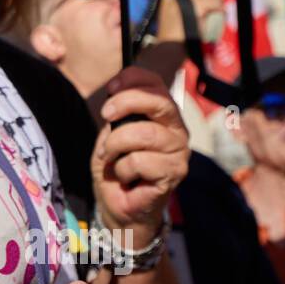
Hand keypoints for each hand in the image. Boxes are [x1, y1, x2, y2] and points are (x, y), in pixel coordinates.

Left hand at [92, 66, 189, 235]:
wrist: (118, 205)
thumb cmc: (116, 166)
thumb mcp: (111, 133)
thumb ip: (118, 114)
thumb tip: (116, 92)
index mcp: (163, 115)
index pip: (157, 84)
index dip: (134, 79)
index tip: (111, 86)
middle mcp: (176, 130)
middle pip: (159, 102)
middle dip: (126, 103)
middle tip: (105, 114)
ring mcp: (178, 152)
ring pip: (144, 134)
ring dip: (115, 144)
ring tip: (109, 156)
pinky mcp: (174, 174)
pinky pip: (139, 161)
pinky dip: (122, 169)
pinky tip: (126, 177)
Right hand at [155, 0, 224, 43]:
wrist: (168, 47)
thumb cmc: (170, 34)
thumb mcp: (169, 13)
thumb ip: (180, 2)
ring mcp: (185, 0)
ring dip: (218, 0)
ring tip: (220, 7)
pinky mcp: (195, 8)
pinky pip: (211, 4)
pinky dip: (218, 8)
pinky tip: (221, 12)